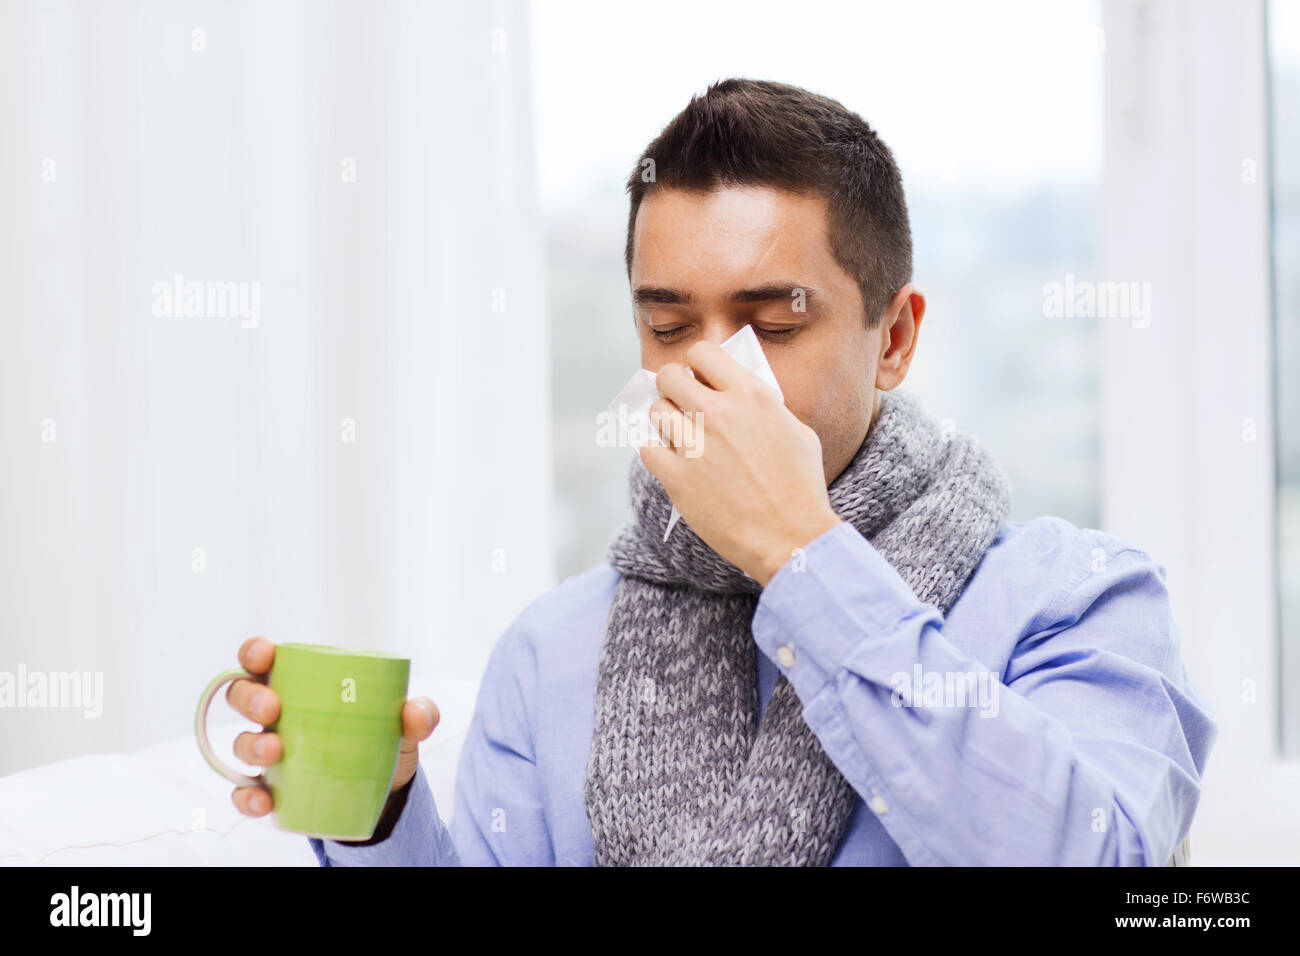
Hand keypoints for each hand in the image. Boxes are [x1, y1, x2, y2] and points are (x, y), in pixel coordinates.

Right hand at [227, 636, 439, 817]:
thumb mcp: (405, 727)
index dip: (254, 653)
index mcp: (301, 686)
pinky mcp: (272, 790)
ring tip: (276, 752)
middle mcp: (277, 716)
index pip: (264, 660)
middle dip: (249, 698)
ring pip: (240, 742)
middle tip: (272, 709)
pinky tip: (265, 801)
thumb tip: (415, 712)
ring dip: (250, 745)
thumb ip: (419, 714)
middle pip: (241, 696)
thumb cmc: (383, 741)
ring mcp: (270, 753)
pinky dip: (248, 797)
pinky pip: (246, 793)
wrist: (385, 795)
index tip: (265, 655)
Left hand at [643, 339, 841, 586]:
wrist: (791, 536)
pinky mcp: (677, 477)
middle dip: (672, 386)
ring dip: (665, 420)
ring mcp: (694, 444)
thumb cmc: (800, 487)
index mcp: (750, 394)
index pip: (702, 352)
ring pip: (656, 410)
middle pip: (668, 375)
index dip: (697, 364)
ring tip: (679, 436)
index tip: (700, 378)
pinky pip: (647, 448)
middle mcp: (718, 412)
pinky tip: (670, 461)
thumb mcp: (797, 431)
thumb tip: (740, 395)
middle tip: (681, 404)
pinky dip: (655, 452)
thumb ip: (765, 407)